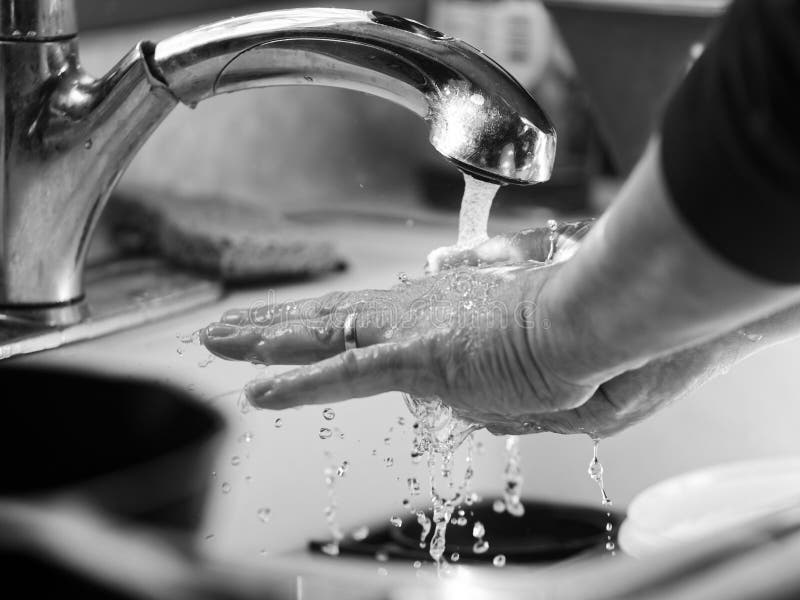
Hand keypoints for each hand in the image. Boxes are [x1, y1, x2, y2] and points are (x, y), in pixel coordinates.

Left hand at [201, 222, 598, 430]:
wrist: (586, 322)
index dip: (315, 319)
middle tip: (225, 327)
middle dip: (270, 323)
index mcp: (430, 310)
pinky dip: (299, 385)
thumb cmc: (560, 330)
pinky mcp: (418, 358)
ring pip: (320, 334)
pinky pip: (345, 375)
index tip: (286, 323)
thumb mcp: (508, 359)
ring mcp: (409, 332)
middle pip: (324, 317)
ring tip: (218, 343)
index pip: (357, 316)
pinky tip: (259, 393)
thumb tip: (461, 396)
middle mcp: (410, 312)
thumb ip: (476, 376)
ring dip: (265, 340)